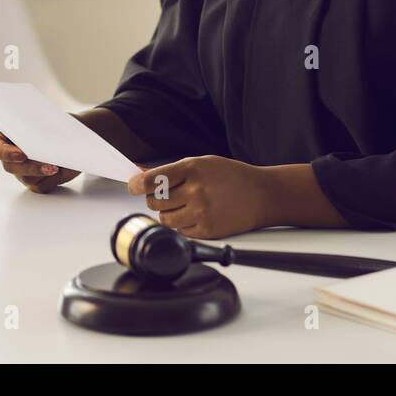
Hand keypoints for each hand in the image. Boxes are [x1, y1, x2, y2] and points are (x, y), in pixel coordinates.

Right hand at [0, 134, 79, 192]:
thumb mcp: (49, 123)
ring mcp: (23, 172)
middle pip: (10, 167)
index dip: (4, 152)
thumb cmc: (56, 126)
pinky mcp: (37, 183)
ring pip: (26, 178)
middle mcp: (12, 156)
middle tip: (45, 164)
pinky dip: (52, 179)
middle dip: (29, 166)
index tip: (21, 154)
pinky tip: (60, 170)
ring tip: (57, 165)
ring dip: (42, 172)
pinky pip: (40, 186)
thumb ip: (40, 130)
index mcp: (7, 137)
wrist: (72, 140)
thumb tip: (42, 141)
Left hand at [127, 155, 269, 238]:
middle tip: (170, 194)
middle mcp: (196, 192)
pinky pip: (180, 231)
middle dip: (157, 198)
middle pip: (155, 202)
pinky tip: (196, 214)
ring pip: (164, 219)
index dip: (136, 185)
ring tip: (184, 204)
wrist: (262, 195)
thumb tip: (141, 175)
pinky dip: (183, 224)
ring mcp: (201, 213)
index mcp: (193, 169)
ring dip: (168, 213)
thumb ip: (172, 170)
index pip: (151, 181)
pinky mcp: (207, 231)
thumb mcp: (203, 163)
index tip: (133, 187)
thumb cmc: (232, 176)